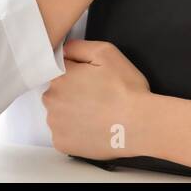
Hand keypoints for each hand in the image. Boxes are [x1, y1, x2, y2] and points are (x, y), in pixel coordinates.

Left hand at [43, 40, 151, 159]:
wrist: (139, 125)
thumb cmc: (125, 89)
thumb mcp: (106, 53)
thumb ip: (78, 46)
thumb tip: (64, 50)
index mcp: (59, 76)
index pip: (60, 70)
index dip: (77, 74)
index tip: (91, 81)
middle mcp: (51, 99)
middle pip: (57, 92)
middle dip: (72, 93)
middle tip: (96, 98)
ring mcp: (55, 123)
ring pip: (59, 114)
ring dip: (72, 113)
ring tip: (96, 115)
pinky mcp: (62, 143)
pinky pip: (63, 134)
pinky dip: (74, 132)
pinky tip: (92, 128)